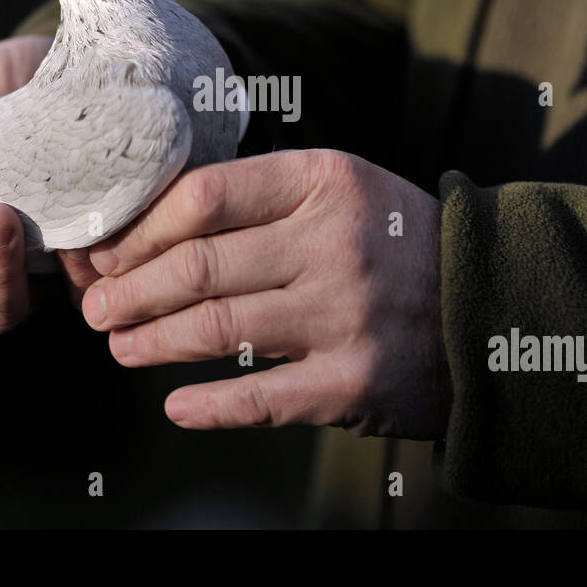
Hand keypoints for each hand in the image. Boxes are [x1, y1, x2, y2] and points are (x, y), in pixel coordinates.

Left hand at [75, 150, 450, 438]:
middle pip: (197, 267)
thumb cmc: (390, 240)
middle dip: (130, 294)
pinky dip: (206, 406)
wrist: (489, 303)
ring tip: (121, 348)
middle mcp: (334, 242)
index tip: (110, 254)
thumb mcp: (339, 188)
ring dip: (151, 344)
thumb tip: (149, 223)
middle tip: (97, 310)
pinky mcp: (353, 383)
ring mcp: (345, 315)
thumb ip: (259, 195)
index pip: (202, 197)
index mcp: (324, 180)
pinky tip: (175, 406)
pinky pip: (258, 399)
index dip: (140, 230)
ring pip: (215, 330)